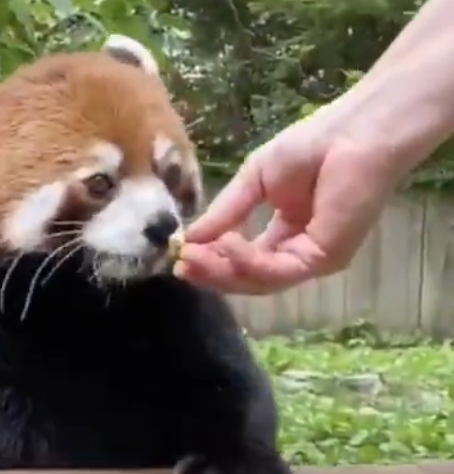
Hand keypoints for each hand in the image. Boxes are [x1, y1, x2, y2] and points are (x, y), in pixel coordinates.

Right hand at [173, 104, 402, 294]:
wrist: (355, 131)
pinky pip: (278, 271)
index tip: (178, 256)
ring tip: (196, 255)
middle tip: (180, 265)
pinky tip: (227, 244)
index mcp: (284, 235)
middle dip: (212, 273)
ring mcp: (312, 258)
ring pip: (260, 282)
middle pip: (248, 279)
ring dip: (224, 271)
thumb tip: (188, 239)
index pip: (243, 261)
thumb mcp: (253, 182)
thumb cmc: (312, 146)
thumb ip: (225, 212)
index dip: (210, 261)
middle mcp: (298, 253)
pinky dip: (248, 262)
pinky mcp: (324, 257)